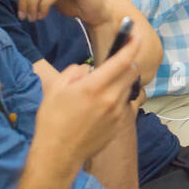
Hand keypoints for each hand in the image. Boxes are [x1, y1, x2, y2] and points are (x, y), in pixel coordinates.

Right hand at [36, 39, 140, 167]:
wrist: (58, 155)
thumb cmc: (52, 121)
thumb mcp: (56, 89)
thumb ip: (74, 71)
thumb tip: (87, 69)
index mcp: (95, 86)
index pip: (122, 60)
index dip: (131, 44)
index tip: (136, 33)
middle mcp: (111, 98)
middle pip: (131, 72)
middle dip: (126, 64)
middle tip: (113, 65)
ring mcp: (118, 113)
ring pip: (128, 88)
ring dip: (120, 83)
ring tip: (100, 91)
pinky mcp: (119, 125)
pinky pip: (124, 105)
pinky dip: (117, 100)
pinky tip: (99, 108)